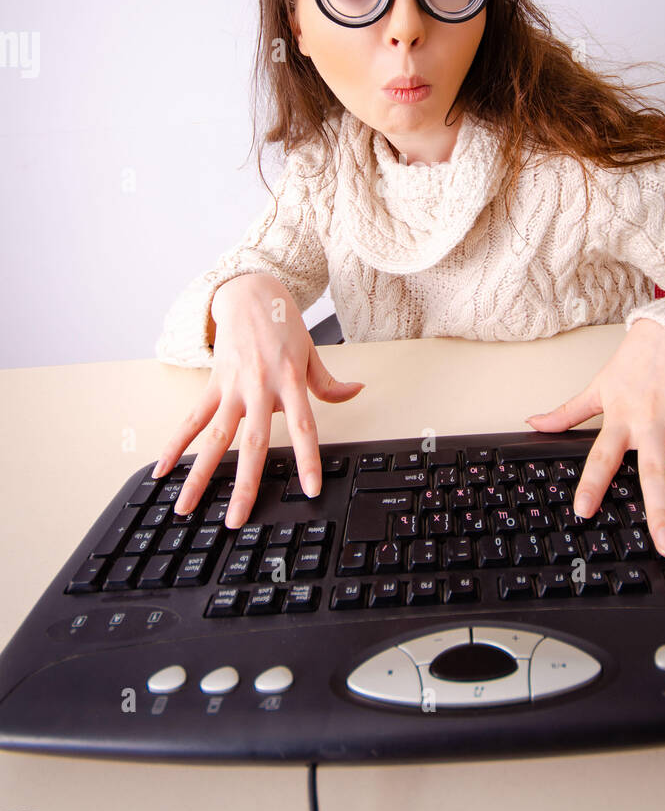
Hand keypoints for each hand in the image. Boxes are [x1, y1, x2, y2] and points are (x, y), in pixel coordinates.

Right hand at [153, 273, 364, 527]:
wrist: (249, 293)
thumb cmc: (282, 323)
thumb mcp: (311, 351)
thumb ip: (328, 382)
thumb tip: (356, 392)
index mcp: (290, 380)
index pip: (304, 427)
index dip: (308, 460)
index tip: (310, 490)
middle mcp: (259, 387)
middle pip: (252, 443)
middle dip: (244, 484)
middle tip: (236, 518)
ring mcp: (232, 387)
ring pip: (214, 438)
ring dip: (199, 475)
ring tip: (186, 507)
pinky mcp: (212, 384)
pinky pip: (192, 419)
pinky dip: (175, 445)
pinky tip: (162, 469)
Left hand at [524, 318, 664, 558]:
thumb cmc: (632, 364)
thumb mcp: (596, 387)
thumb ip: (566, 413)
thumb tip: (532, 424)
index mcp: (622, 421)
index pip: (602, 456)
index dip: (592, 483)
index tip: (584, 511)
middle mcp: (655, 426)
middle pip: (658, 474)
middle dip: (663, 511)